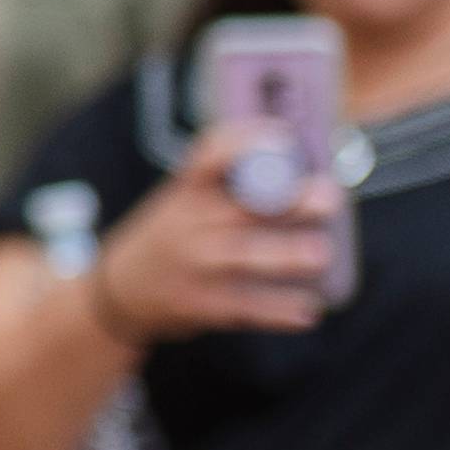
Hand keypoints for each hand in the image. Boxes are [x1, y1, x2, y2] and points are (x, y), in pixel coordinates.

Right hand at [85, 123, 337, 344]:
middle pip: (245, 207)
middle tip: (329, 199)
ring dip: (288, 256)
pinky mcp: (202, 304)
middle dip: (291, 202)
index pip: (210, 157)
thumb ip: (231, 189)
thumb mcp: (183, 202)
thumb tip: (306, 179)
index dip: (245, 144)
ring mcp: (196, 265)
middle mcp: (191, 224)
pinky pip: (247, 307)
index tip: (283, 138)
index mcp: (188, 191)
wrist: (120, 290)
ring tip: (321, 254)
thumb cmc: (170, 237)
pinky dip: (280, 311)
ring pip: (248, 257)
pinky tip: (308, 310)